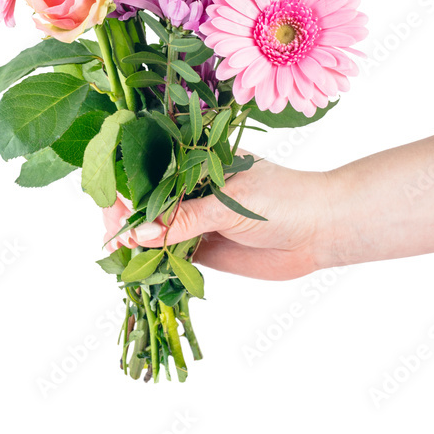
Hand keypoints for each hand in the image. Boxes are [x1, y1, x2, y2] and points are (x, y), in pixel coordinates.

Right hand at [102, 158, 338, 280]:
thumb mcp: (229, 203)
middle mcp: (190, 189)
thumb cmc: (282, 200)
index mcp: (195, 162)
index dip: (126, 184)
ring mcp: (196, 220)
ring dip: (135, 245)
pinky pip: (170, 257)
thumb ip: (184, 219)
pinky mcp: (204, 250)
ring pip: (154, 232)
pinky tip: (138, 272)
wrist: (321, 230)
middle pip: (144, 202)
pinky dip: (153, 265)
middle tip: (114, 238)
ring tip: (119, 257)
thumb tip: (138, 234)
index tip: (113, 204)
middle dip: (124, 218)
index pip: (148, 169)